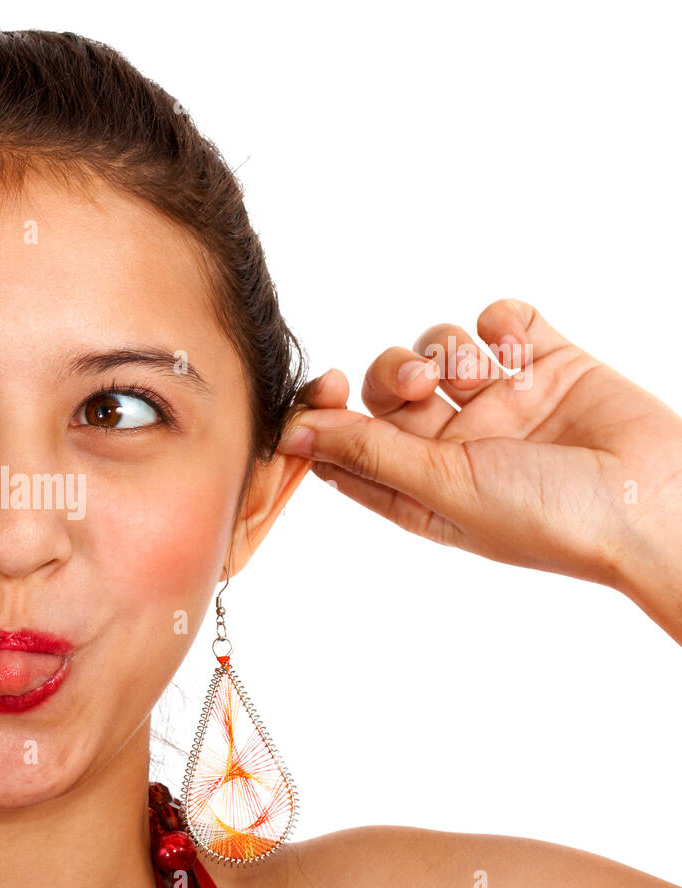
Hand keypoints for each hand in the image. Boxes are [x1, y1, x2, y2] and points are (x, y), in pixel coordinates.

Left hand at [277, 299, 681, 607]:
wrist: (659, 503)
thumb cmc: (552, 518)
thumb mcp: (444, 489)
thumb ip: (368, 453)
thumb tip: (291, 432)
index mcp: (421, 484)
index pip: (349, 442)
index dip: (325, 413)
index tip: (324, 390)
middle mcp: (456, 443)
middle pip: (387, 387)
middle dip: (391, 374)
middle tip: (419, 384)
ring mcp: (502, 402)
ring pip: (438, 347)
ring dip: (444, 348)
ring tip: (477, 373)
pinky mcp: (547, 364)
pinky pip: (500, 321)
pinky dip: (497, 322)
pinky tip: (512, 346)